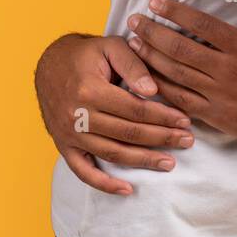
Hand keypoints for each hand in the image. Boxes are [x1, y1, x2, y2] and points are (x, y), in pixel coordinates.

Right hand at [34, 33, 194, 194]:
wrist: (49, 64)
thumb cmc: (86, 54)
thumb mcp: (110, 46)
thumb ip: (133, 65)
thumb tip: (152, 91)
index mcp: (90, 90)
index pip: (135, 110)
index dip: (163, 116)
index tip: (185, 120)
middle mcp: (77, 115)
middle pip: (128, 133)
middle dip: (161, 139)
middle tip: (187, 141)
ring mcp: (68, 134)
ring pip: (112, 154)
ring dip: (143, 161)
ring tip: (169, 162)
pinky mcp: (63, 146)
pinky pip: (83, 171)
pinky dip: (104, 184)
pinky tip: (127, 190)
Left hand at [125, 0, 236, 144]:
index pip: (202, 25)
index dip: (175, 12)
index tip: (156, 2)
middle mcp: (227, 69)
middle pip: (180, 48)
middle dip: (152, 33)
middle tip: (134, 21)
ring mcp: (219, 94)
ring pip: (175, 74)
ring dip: (150, 58)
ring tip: (132, 45)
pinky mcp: (215, 115)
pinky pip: (181, 101)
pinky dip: (161, 89)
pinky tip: (146, 78)